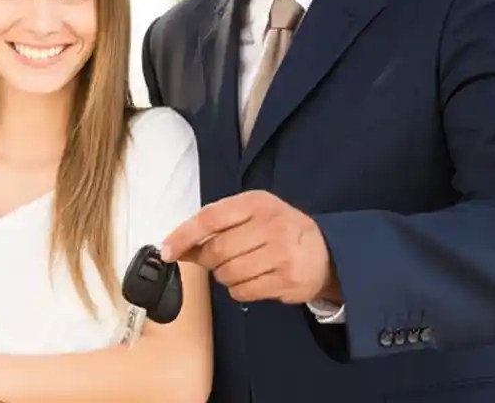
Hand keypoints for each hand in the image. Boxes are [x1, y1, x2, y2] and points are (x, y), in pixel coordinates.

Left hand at [159, 190, 339, 304]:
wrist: (328, 252)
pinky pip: (243, 292)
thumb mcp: (252, 215)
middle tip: (216, 260)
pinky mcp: (287, 280)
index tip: (167, 251)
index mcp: (256, 203)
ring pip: (227, 274)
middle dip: (208, 261)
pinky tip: (253, 279)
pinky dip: (239, 290)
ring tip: (240, 268)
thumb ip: (215, 226)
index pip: (209, 219)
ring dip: (224, 277)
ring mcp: (281, 253)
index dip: (182, 236)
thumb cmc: (280, 230)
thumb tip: (176, 247)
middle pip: (216, 251)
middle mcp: (270, 225)